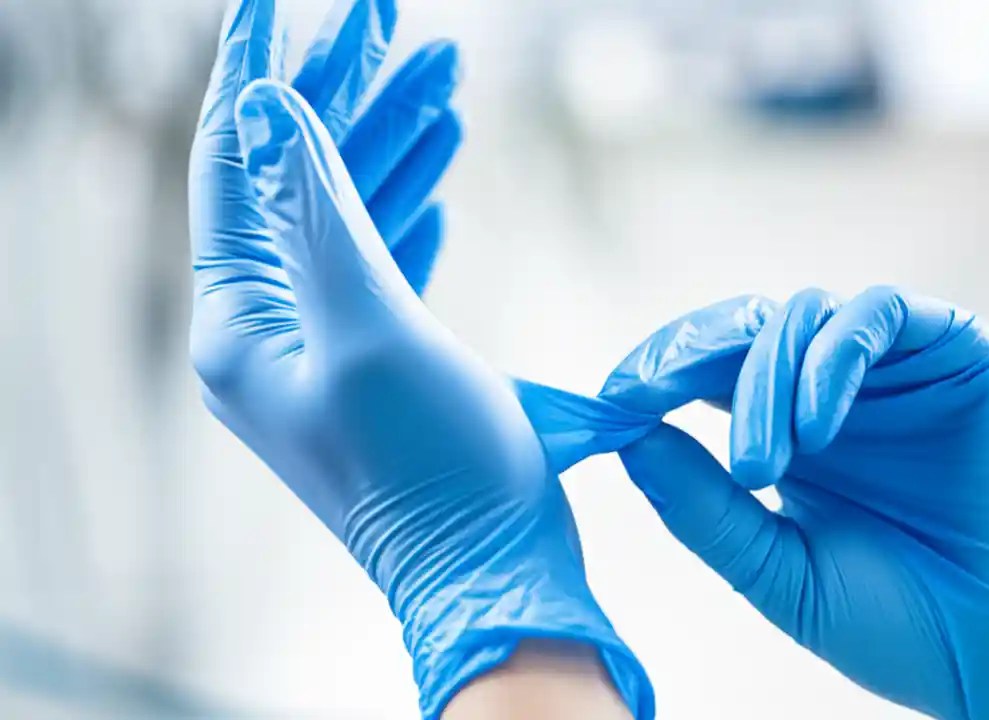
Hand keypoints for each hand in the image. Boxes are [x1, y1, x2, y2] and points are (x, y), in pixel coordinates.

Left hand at [188, 1, 650, 715]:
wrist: (492, 570)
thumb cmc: (435, 475)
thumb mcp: (372, 331)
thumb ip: (319, 213)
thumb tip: (270, 108)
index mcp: (239, 321)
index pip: (232, 161)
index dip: (258, 70)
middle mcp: (266, 326)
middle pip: (291, 172)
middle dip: (338, 86)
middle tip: (384, 10)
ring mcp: (321, 342)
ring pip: (345, 206)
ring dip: (390, 135)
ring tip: (442, 66)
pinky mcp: (377, 356)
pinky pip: (381, 253)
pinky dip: (408, 199)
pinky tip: (439, 165)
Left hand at [603, 287, 988, 718]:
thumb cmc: (908, 627)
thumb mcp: (780, 574)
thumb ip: (705, 508)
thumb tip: (629, 439)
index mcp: (797, 439)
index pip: (713, 373)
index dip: (658, 372)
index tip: (608, 400)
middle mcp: (844, 393)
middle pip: (748, 329)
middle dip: (688, 355)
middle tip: (641, 396)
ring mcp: (901, 370)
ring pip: (806, 314)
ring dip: (763, 375)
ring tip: (761, 464)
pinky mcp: (964, 353)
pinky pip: (883, 314)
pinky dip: (835, 356)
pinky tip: (817, 429)